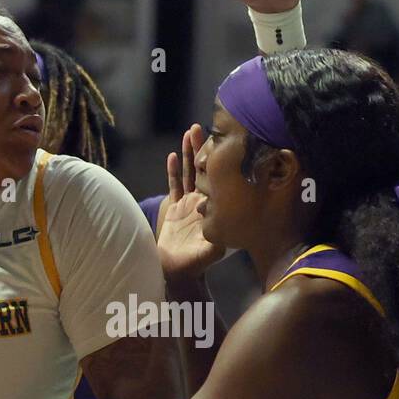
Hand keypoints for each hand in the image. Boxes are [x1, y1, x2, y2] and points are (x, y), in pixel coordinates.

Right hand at [157, 126, 226, 281]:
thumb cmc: (196, 263)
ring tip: (190, 132)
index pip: (217, 179)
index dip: (218, 161)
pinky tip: (173, 156)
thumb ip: (217, 238)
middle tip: (205, 127)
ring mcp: (188, 203)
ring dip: (189, 153)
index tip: (221, 141)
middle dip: (203, 149)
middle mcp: (203, 202)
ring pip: (189, 172)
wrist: (177, 271)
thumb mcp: (211, 250)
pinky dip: (174, 171)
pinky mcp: (174, 208)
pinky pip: (174, 185)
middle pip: (204, 169)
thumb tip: (225, 226)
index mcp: (213, 208)